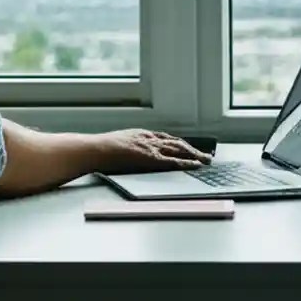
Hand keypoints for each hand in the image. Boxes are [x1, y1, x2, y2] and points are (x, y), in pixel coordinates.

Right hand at [92, 129, 212, 173]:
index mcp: (140, 134)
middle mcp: (149, 138)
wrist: (94, 150)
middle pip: (176, 142)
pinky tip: (195, 166)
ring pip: (178, 149)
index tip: (189, 147)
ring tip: (206, 160)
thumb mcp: (116, 144)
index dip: (179, 143)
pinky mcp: (151, 158)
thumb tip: (127, 155)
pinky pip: (173, 161)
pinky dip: (186, 163)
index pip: (165, 138)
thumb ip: (126, 147)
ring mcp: (151, 147)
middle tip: (205, 154)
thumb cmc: (99, 150)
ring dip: (194, 155)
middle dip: (192, 148)